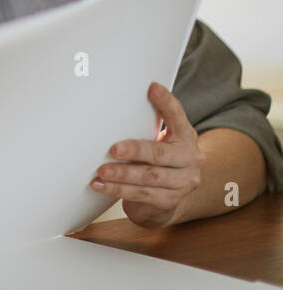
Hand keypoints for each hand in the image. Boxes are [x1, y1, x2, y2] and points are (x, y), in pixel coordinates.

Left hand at [90, 81, 205, 227]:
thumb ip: (145, 125)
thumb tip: (113, 103)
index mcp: (185, 137)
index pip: (178, 117)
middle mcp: (190, 159)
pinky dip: (118, 190)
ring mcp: (182, 183)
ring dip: (122, 174)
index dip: (167, 103)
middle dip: (135, 150)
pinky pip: (141, 195)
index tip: (152, 88)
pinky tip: (100, 185)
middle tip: (113, 149)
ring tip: (101, 171)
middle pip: (160, 153)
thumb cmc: (155, 161)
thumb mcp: (157, 140)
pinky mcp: (169, 202)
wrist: (166, 198)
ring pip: (149, 177)